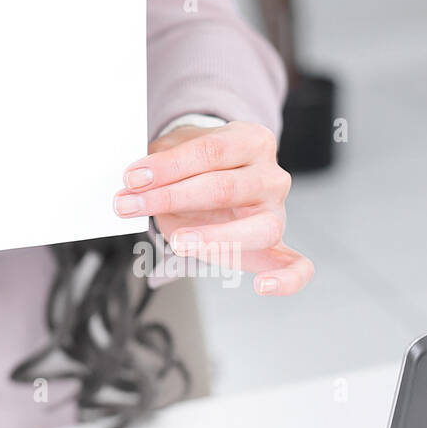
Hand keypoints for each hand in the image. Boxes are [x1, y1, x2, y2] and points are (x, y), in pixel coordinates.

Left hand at [112, 121, 311, 294]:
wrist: (220, 173)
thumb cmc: (197, 163)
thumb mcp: (177, 150)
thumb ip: (158, 165)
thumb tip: (130, 183)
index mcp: (251, 140)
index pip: (209, 151)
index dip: (168, 166)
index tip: (132, 177)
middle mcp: (271, 175)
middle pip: (224, 188)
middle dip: (170, 197)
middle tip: (129, 205)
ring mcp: (278, 211)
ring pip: (258, 228)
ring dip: (212, 238)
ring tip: (177, 241)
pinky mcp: (279, 245)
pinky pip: (296, 265)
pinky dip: (287, 280)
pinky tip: (263, 287)